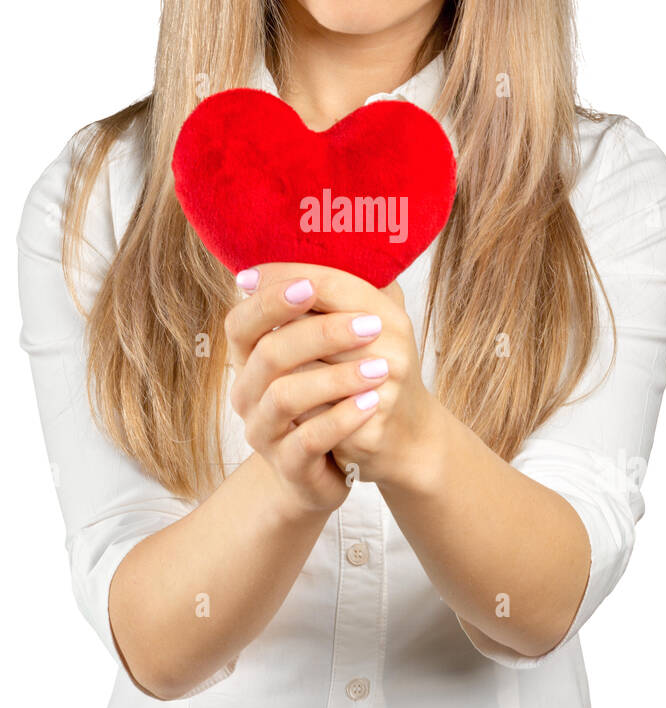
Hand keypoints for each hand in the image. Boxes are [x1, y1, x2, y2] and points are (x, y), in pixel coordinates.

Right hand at [225, 262, 397, 513]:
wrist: (349, 457)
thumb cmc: (341, 389)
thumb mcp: (340, 339)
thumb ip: (338, 297)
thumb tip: (347, 242)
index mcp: (253, 354)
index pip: (243, 320)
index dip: (272, 300)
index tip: (314, 286)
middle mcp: (248, 392)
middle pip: (268, 354)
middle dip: (320, 334)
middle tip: (372, 325)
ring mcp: (264, 431)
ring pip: (285, 397)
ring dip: (336, 378)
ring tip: (380, 367)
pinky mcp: (288, 466)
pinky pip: (307, 441)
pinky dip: (341, 420)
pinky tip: (370, 404)